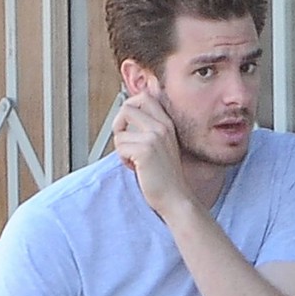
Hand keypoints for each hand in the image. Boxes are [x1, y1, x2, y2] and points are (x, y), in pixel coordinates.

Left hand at [112, 90, 190, 215]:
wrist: (176, 198)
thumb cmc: (166, 176)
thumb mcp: (163, 145)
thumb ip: (151, 127)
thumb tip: (128, 112)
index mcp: (166, 123)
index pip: (144, 96)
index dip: (130, 106)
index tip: (128, 123)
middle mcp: (162, 127)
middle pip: (127, 107)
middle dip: (118, 123)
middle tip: (125, 139)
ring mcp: (154, 137)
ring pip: (119, 132)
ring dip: (121, 148)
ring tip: (134, 160)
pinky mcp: (145, 150)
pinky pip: (120, 147)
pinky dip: (124, 160)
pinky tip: (136, 168)